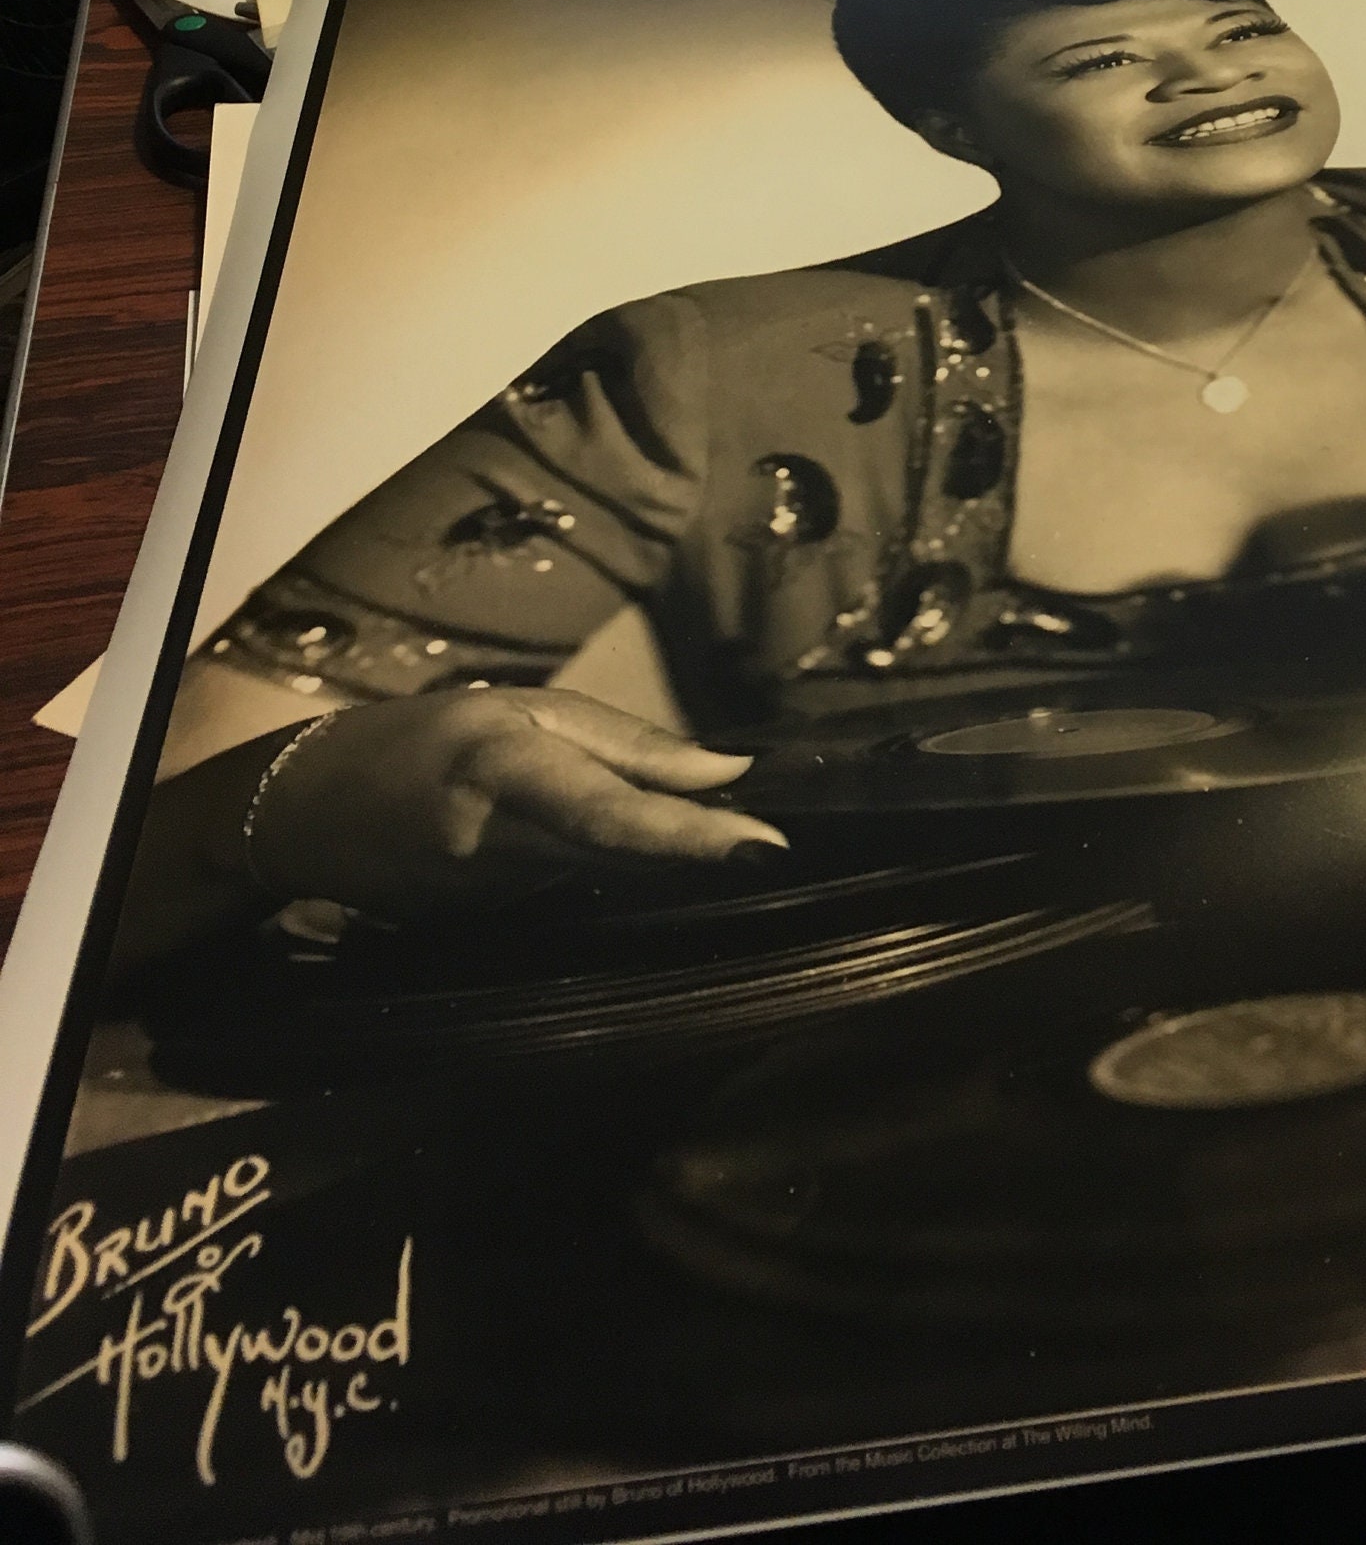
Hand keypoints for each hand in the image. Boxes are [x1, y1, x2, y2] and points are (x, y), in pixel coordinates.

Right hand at [241, 689, 784, 921]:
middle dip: (703, 857)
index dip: (688, 836)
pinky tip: (666, 867)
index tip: (763, 843)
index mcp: (505, 776)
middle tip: (779, 840)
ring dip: (674, 870)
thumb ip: (625, 742)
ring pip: (614, 887)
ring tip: (736, 845)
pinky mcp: (497, 932)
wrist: (312, 813)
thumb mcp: (519, 708)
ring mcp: (499, 905)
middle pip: (625, 862)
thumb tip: (728, 766)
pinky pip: (586, 902)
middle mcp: (504, 852)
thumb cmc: (422, 739)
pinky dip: (629, 883)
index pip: (608, 812)